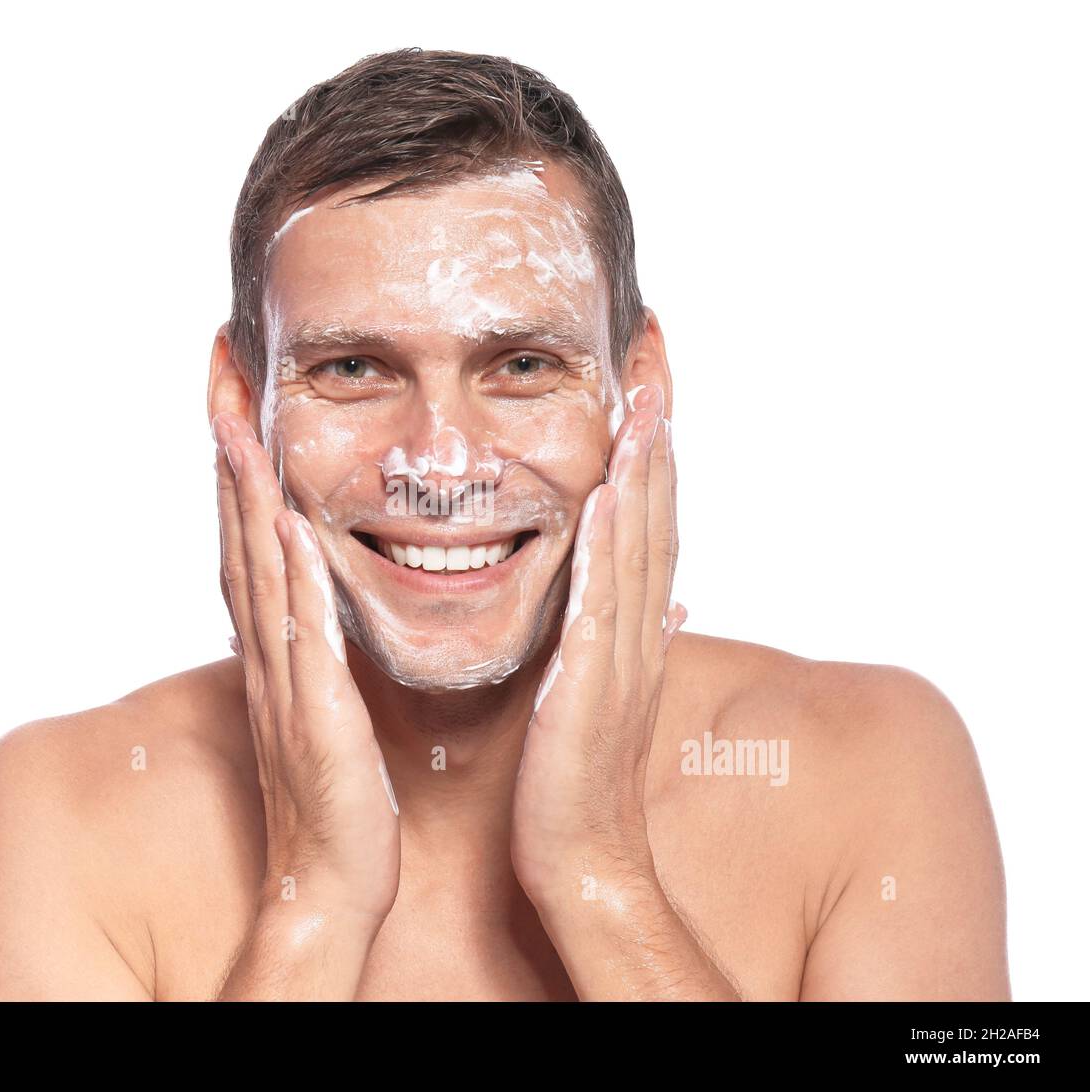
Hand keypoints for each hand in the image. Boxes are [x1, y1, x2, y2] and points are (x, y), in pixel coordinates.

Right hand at [213, 412, 400, 937]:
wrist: (333, 880)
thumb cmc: (337, 797)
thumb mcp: (319, 706)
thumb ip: (311, 650)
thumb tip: (314, 598)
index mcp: (275, 652)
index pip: (249, 546)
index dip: (237, 475)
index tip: (233, 408)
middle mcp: (269, 657)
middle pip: (239, 540)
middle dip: (228, 458)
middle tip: (218, 381)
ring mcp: (287, 684)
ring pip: (260, 574)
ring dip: (247, 499)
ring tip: (238, 425)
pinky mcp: (317, 716)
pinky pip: (304, 636)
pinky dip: (296, 579)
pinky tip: (294, 527)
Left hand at [510, 385, 682, 910]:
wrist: (580, 854)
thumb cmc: (579, 774)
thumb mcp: (606, 692)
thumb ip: (630, 637)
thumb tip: (664, 602)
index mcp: (637, 630)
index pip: (652, 526)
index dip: (655, 457)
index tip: (650, 392)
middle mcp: (639, 633)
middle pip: (656, 519)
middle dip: (657, 439)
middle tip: (656, 364)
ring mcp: (621, 658)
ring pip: (638, 549)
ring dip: (642, 474)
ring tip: (642, 404)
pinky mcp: (589, 687)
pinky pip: (601, 606)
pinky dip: (605, 548)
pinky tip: (601, 497)